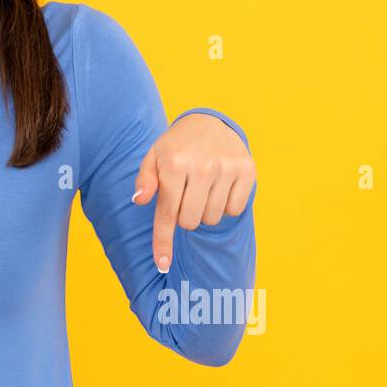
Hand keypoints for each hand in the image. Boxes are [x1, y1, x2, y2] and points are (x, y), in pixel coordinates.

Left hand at [132, 113, 254, 273]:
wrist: (209, 122)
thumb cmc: (176, 147)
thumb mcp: (154, 157)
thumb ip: (144, 180)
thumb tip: (140, 200)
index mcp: (173, 163)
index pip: (166, 213)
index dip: (163, 242)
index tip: (162, 264)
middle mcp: (201, 166)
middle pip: (190, 221)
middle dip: (184, 217)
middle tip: (185, 198)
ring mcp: (226, 168)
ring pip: (212, 218)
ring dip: (204, 212)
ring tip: (202, 190)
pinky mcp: (247, 170)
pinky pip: (234, 210)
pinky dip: (225, 206)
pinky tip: (220, 188)